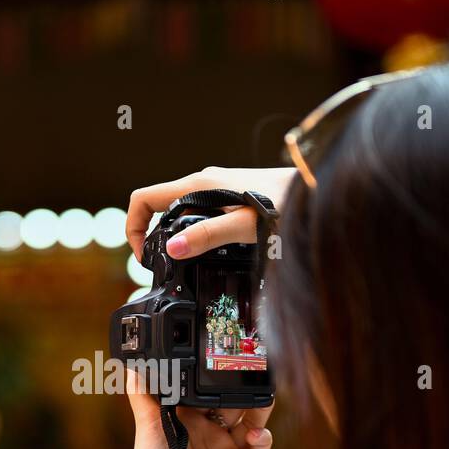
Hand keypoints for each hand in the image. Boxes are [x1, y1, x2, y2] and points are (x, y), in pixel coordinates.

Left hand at [124, 370, 272, 448]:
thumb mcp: (146, 429)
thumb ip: (144, 397)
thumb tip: (133, 367)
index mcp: (190, 421)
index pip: (210, 392)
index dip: (219, 379)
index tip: (226, 363)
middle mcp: (211, 433)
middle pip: (235, 404)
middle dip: (243, 389)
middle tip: (248, 376)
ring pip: (252, 422)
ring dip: (260, 408)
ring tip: (263, 397)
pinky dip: (263, 438)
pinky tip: (254, 433)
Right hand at [126, 166, 296, 260]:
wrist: (315, 189)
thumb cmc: (288, 203)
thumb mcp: (245, 226)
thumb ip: (208, 236)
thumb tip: (173, 250)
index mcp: (198, 185)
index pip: (144, 198)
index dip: (133, 226)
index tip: (142, 255)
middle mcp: (203, 182)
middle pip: (159, 205)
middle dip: (151, 234)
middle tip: (160, 266)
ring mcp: (216, 187)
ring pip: (179, 209)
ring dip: (172, 234)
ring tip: (182, 263)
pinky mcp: (230, 195)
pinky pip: (198, 211)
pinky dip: (192, 230)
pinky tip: (208, 250)